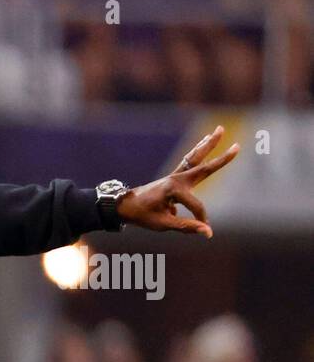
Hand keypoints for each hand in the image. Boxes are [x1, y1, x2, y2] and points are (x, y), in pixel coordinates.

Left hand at [118, 126, 238, 237]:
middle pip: (203, 166)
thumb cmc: (142, 215)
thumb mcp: (163, 224)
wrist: (124, 206)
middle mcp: (176, 179)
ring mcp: (175, 176)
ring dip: (208, 144)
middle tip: (238, 146)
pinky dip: (197, 152)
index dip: (201, 219)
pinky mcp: (173, 177)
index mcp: (173, 190)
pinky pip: (188, 162)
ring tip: (218, 129)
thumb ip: (186, 226)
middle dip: (221, 158)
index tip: (203, 228)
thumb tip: (207, 232)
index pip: (196, 206)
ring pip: (195, 158)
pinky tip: (203, 142)